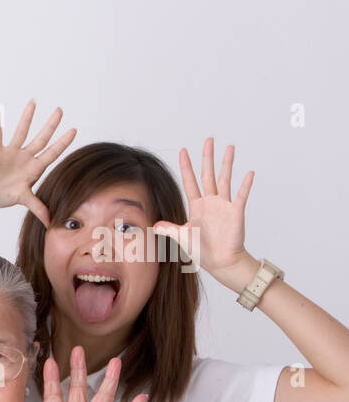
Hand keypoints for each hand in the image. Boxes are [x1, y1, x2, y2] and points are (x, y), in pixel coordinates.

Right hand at [0, 100, 74, 224]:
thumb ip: (37, 207)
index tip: (74, 131)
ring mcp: (12, 153)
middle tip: (60, 110)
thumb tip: (50, 223)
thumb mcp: (23, 200)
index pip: (52, 153)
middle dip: (51, 125)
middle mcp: (25, 157)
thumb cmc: (5, 195)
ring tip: (33, 103)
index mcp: (34, 168)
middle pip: (41, 138)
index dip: (62, 143)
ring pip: (21, 132)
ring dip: (27, 118)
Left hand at [153, 138, 255, 291]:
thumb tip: (152, 225)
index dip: (186, 166)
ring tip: (229, 147)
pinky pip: (241, 195)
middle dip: (207, 157)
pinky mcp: (235, 212)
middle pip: (207, 174)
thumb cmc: (202, 251)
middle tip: (209, 140)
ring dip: (227, 163)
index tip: (183, 150)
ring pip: (225, 179)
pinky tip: (249, 173)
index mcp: (196, 206)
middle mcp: (210, 202)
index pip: (190, 181)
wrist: (220, 262)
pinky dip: (245, 184)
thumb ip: (168, 228)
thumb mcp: (181, 237)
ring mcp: (224, 205)